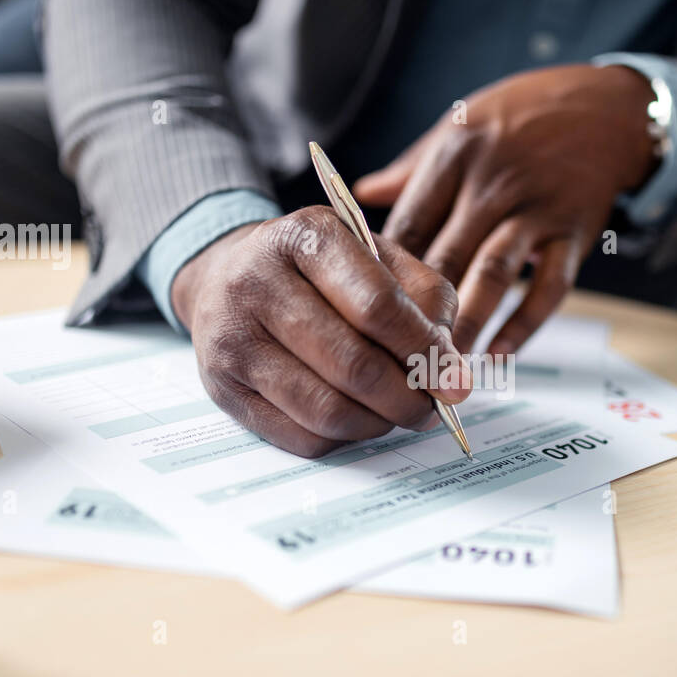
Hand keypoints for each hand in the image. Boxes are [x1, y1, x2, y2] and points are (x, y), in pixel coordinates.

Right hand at [171, 208, 469, 457]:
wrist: (226, 277)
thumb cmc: (319, 272)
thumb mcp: (377, 257)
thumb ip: (425, 298)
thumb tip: (449, 369)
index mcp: (307, 237)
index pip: (378, 306)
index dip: (424, 352)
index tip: (454, 381)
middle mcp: (258, 282)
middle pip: (354, 366)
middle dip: (407, 399)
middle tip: (430, 409)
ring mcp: (232, 338)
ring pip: (327, 411)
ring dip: (377, 424)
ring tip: (394, 413)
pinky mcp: (222, 388)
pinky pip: (301, 437)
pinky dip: (341, 439)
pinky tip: (354, 418)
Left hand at [354, 63, 656, 353]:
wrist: (605, 107)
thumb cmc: (521, 117)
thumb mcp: (460, 125)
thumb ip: (411, 169)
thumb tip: (357, 198)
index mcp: (454, 156)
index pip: (409, 224)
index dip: (384, 272)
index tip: (365, 313)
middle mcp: (492, 184)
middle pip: (444, 257)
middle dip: (418, 311)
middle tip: (393, 356)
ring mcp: (535, 210)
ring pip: (491, 275)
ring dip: (465, 324)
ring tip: (440, 367)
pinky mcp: (573, 234)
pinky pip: (548, 288)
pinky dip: (524, 325)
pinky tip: (498, 356)